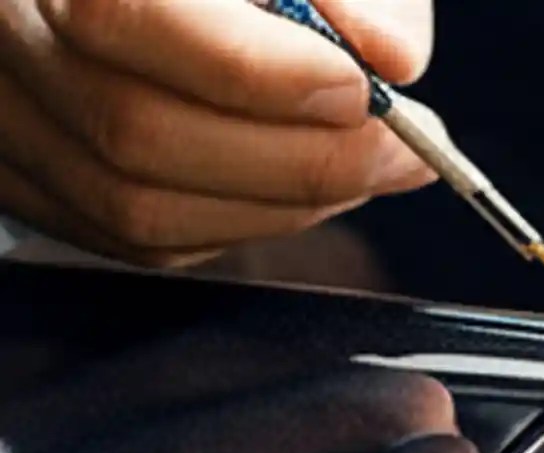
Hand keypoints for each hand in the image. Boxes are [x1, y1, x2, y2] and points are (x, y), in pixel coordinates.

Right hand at [0, 0, 434, 267]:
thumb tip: (391, 60)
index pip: (124, 16)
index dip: (258, 71)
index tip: (360, 90)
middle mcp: (3, 36)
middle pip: (137, 134)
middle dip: (299, 159)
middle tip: (402, 150)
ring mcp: (8, 119)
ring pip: (136, 207)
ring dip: (278, 204)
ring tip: (363, 167)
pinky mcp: (30, 180)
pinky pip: (135, 238)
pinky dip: (237, 224)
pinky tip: (297, 186)